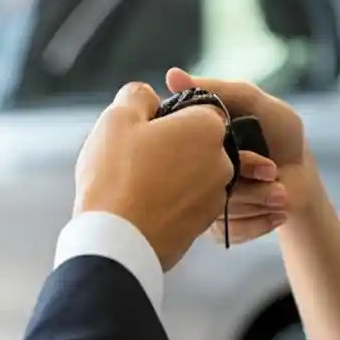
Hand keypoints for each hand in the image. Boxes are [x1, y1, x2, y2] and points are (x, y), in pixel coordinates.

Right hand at [74, 81, 244, 270]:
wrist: (117, 244)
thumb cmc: (116, 176)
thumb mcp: (117, 118)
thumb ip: (137, 96)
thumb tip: (147, 96)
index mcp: (208, 128)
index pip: (197, 110)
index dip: (169, 117)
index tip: (145, 130)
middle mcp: (222, 162)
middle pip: (197, 144)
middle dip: (172, 148)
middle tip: (136, 159)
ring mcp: (215, 197)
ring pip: (192, 176)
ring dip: (170, 178)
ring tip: (135, 187)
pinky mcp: (203, 226)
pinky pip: (186, 205)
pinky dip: (168, 204)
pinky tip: (141, 209)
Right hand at [165, 68, 325, 245]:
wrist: (299, 178)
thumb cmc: (278, 134)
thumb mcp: (252, 102)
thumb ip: (216, 90)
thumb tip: (170, 75)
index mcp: (192, 141)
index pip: (180, 143)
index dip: (213, 147)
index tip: (243, 145)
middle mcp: (190, 172)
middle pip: (202, 181)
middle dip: (246, 177)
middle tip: (272, 170)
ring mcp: (200, 202)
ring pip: (217, 208)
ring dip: (257, 199)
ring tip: (279, 190)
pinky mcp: (215, 228)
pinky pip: (228, 231)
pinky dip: (258, 221)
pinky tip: (276, 210)